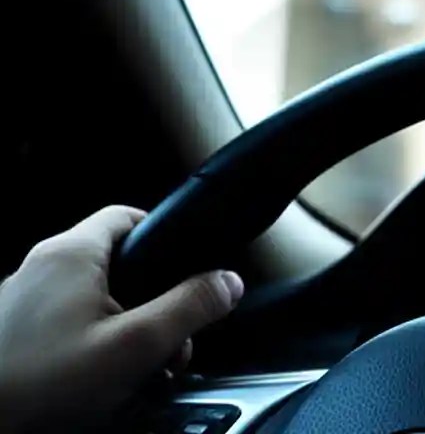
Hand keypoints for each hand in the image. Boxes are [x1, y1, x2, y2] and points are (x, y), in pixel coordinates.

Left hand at [0, 206, 243, 432]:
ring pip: (93, 299)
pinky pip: (67, 325)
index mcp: (71, 254)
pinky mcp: (12, 334)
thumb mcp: (134, 346)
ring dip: (124, 330)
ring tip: (137, 371)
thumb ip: (189, 309)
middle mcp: (41, 268)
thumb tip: (228, 282)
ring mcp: (22, 301)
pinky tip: (102, 382)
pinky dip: (92, 346)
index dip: (165, 237)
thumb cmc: (40, 384)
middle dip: (153, 303)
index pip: (128, 215)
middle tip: (168, 343)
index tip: (189, 270)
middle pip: (117, 265)